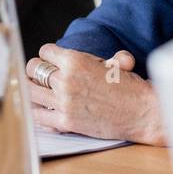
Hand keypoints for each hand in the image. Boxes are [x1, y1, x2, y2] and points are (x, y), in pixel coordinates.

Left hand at [25, 44, 165, 145]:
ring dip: (33, 90)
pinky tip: (42, 109)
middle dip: (35, 70)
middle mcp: (65, 80)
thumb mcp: (117, 64)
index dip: (48, 55)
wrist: (141, 113)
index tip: (51, 61)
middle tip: (40, 75)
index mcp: (75, 61)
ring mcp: (63, 102)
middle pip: (32, 69)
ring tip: (38, 91)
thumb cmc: (131, 88)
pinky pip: (37, 115)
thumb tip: (116, 58)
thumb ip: (109, 58)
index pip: (45, 51)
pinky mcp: (65, 122)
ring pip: (30, 91)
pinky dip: (37, 111)